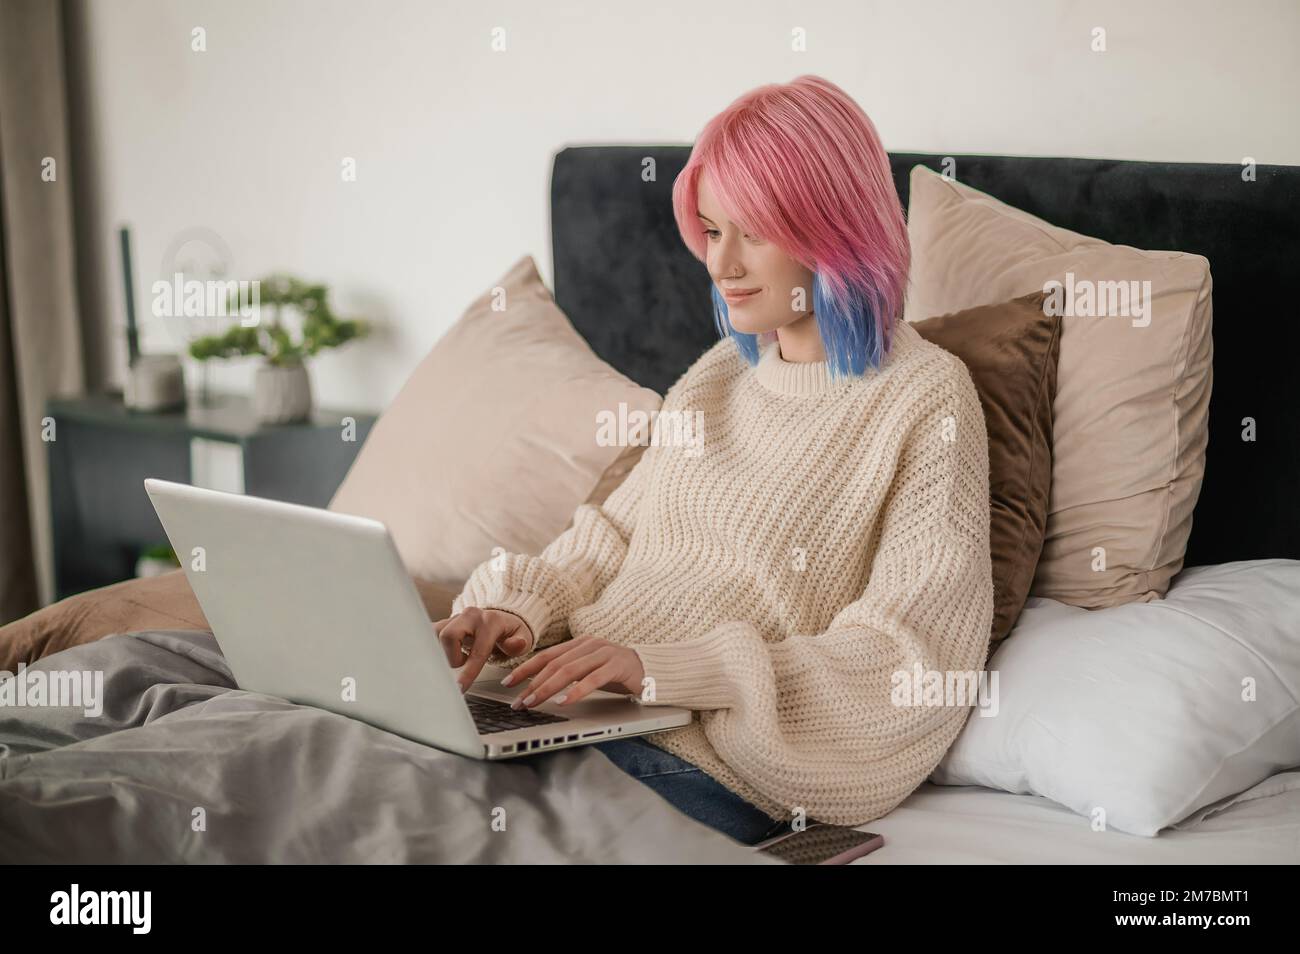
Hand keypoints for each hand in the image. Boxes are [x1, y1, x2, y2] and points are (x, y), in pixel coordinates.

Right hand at [435, 607, 534, 692]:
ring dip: (443, 653)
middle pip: (448, 636)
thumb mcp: (522, 637)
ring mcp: (454, 617)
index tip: (459, 688)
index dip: (468, 672)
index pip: (477, 650)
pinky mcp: (442, 623)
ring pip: (435, 636)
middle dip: (451, 656)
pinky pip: (429, 636)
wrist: (498, 618)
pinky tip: (442, 655)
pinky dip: (433, 649)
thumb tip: (516, 644)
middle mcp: (470, 616)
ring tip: (458, 656)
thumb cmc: (509, 632)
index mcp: (490, 622)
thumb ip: (519, 643)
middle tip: (461, 663)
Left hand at [500, 635, 644, 709]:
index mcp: (580, 643)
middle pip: (554, 664)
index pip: (546, 655)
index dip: (525, 669)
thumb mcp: (589, 670)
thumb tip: (537, 687)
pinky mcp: (618, 665)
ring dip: (548, 688)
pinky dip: (576, 691)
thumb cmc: (617, 673)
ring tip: (534, 702)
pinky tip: (564, 701)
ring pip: (569, 670)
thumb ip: (568, 673)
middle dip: (532, 683)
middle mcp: (590, 644)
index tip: (508, 683)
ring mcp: (605, 653)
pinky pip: (593, 679)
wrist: (652, 670)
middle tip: (519, 700)